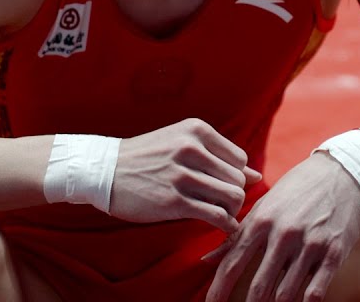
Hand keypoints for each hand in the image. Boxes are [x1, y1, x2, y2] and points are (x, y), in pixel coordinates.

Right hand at [108, 118, 261, 232]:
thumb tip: (255, 175)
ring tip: (220, 215)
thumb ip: (217, 157)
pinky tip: (222, 228)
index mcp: (196, 130)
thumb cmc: (146, 158)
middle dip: (235, 196)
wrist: (104, 171)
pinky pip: (216, 215)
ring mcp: (182, 175)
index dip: (236, 177)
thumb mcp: (180, 143)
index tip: (223, 187)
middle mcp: (191, 148)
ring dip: (231, 211)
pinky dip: (226, 225)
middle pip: (238, 179)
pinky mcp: (174, 201)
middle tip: (222, 205)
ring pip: (232, 197)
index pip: (239, 159)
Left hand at [205, 152, 359, 301]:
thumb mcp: (264, 206)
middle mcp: (283, 234)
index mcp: (261, 221)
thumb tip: (206, 260)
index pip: (232, 263)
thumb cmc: (298, 189)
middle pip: (259, 285)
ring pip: (286, 293)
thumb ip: (236, 235)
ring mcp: (310, 244)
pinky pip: (316, 291)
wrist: (342, 170)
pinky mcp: (334, 252)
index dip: (218, 290)